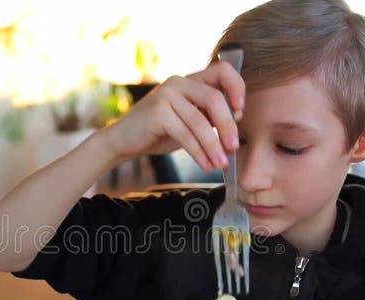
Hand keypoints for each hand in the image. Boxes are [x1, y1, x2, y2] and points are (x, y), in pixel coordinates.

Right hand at [98, 60, 244, 171]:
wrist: (123, 141)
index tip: (241, 112)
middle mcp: (178, 81)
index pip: (222, 70)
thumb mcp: (189, 120)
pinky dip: (199, 152)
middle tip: (233, 147)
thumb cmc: (159, 131)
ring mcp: (166, 94)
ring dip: (213, 145)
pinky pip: (186, 134)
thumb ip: (209, 116)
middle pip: (214, 98)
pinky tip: (206, 163)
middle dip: (228, 125)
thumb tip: (236, 121)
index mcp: (190, 80)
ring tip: (220, 162)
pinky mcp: (157, 112)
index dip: (237, 88)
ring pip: (200, 121)